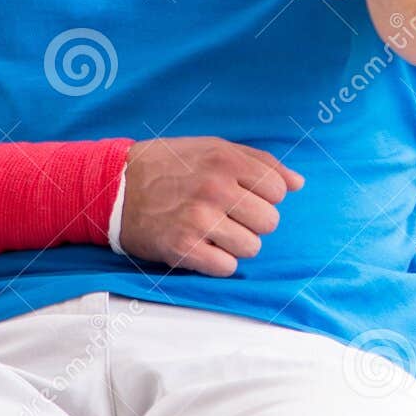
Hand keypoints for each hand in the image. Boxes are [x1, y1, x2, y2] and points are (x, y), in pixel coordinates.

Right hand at [118, 137, 303, 275]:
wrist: (116, 185)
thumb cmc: (170, 165)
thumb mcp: (214, 148)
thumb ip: (260, 162)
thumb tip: (298, 183)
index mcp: (226, 160)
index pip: (279, 190)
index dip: (265, 196)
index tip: (244, 195)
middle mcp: (215, 188)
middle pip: (269, 222)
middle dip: (252, 221)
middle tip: (227, 215)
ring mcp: (199, 220)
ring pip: (252, 247)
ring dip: (236, 244)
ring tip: (214, 232)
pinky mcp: (183, 248)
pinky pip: (227, 267)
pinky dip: (218, 262)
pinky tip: (202, 247)